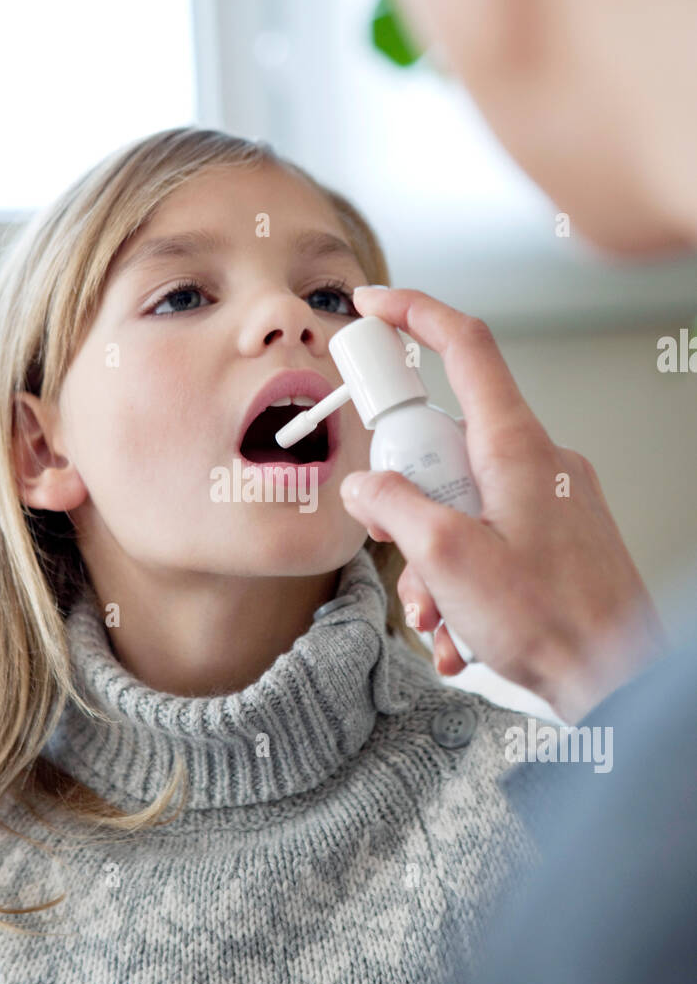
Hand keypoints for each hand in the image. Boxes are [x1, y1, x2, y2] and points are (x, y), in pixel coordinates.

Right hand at [341, 287, 668, 723]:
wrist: (618, 677)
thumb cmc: (552, 620)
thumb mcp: (447, 557)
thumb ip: (394, 506)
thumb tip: (365, 487)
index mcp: (515, 446)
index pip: (465, 346)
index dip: (415, 314)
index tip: (373, 306)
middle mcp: (535, 461)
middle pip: (444, 443)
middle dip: (403, 499)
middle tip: (390, 540)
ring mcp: (546, 500)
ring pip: (459, 501)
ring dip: (429, 557)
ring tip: (436, 611)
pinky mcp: (551, 538)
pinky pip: (485, 536)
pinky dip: (460, 578)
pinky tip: (458, 627)